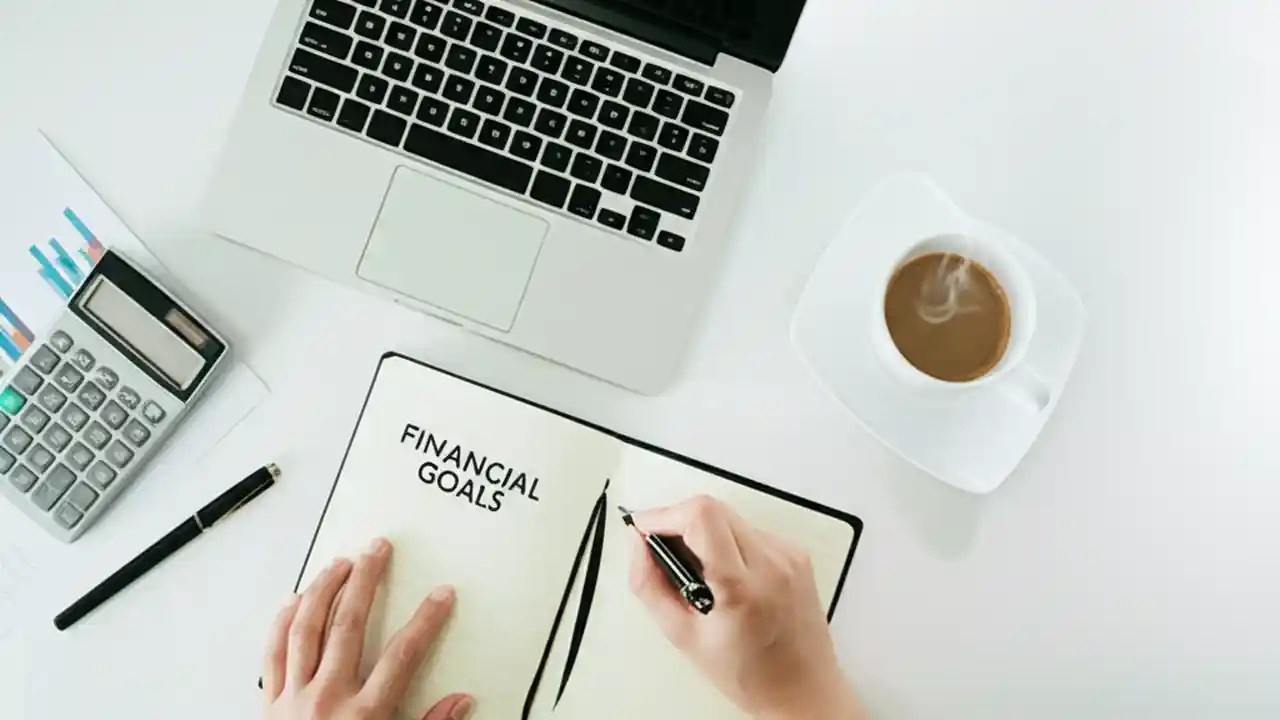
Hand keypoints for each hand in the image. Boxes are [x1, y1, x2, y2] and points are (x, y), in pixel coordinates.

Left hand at [262, 538, 473, 719]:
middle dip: (367, 581)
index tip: (441, 596)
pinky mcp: (268, 704)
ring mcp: (293, 699)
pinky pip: (273, 652)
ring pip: (306, 628)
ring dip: (324, 589)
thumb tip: (461, 703)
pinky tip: (293, 600)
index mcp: (364, 717)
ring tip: (339, 563)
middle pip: (349, 624)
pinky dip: (282, 622)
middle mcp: (327, 700)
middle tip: (378, 551)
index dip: (426, 620)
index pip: (403, 654)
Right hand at [628, 497, 863, 719]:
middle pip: (712, 508)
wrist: (803, 689)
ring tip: (699, 573)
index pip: (700, 518)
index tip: (644, 527)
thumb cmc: (751, 675)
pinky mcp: (796, 553)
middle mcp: (772, 563)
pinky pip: (750, 531)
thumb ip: (650, 585)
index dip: (663, 515)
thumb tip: (638, 545)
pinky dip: (729, 544)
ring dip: (704, 533)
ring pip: (730, 517)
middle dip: (678, 521)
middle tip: (665, 550)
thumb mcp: (684, 637)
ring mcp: (788, 555)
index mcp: (742, 588)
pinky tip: (726, 576)